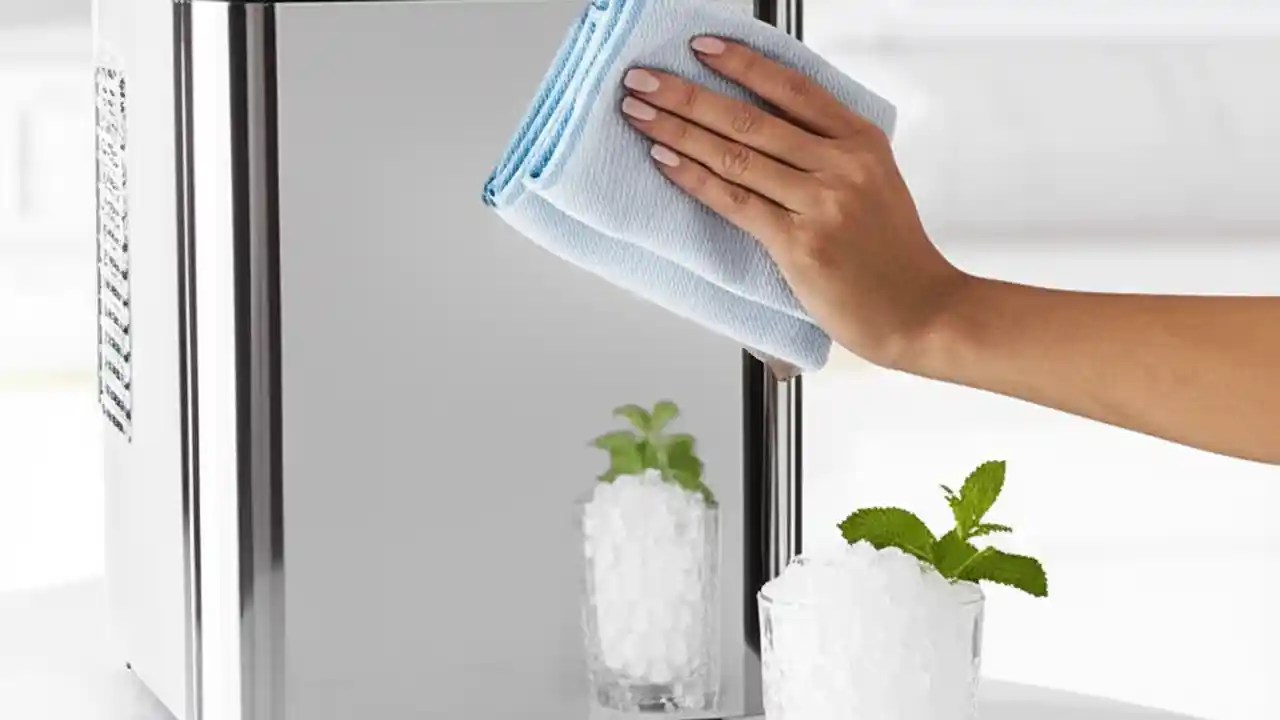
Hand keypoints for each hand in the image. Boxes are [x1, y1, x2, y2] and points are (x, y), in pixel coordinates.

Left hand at [618, 37, 970, 368]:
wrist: (920, 310)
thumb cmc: (891, 254)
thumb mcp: (875, 183)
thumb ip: (829, 151)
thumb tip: (766, 125)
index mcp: (861, 141)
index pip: (792, 88)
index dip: (742, 63)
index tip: (700, 47)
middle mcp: (842, 165)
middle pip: (750, 118)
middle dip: (687, 94)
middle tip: (643, 80)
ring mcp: (822, 203)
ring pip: (734, 156)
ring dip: (678, 131)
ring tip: (639, 115)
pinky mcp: (800, 243)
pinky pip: (735, 201)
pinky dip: (694, 178)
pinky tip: (665, 160)